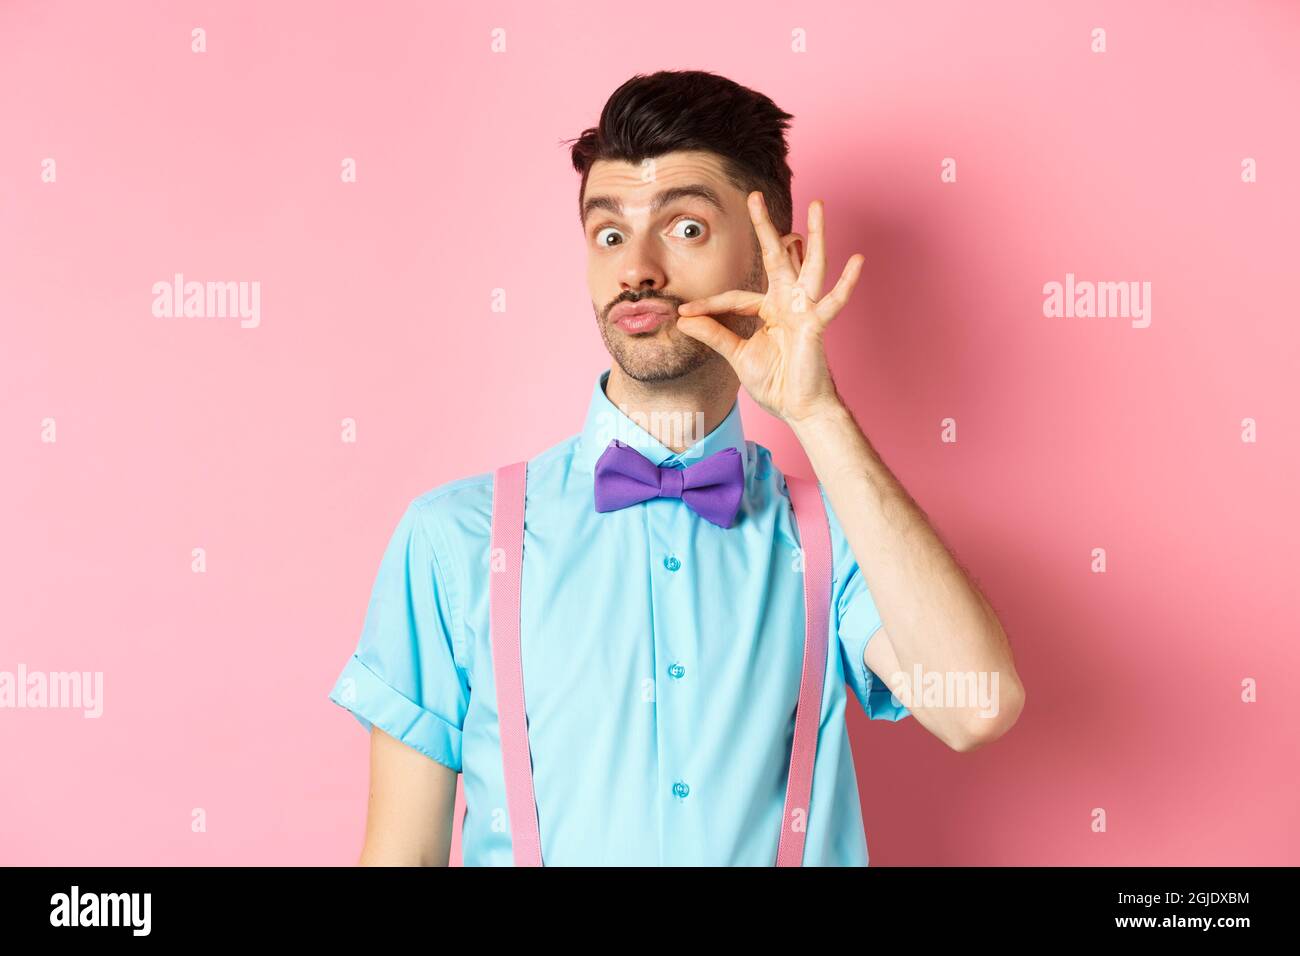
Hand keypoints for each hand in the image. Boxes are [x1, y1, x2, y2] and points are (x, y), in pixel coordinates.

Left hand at [675, 191, 863, 424]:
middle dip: (765, 228)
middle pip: (776, 258)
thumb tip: (683, 320)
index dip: (709, 305)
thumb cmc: (775, 382)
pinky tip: (856, 260)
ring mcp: (805, 310)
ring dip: (815, 235)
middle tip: (754, 197)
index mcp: (769, 309)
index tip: (684, 312)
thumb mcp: (737, 356)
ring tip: (817, 205)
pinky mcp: (817, 325)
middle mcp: (788, 302)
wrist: (797, 408)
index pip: (735, 296)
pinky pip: (833, 301)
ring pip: (811, 265)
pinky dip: (846, 282)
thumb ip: (714, 334)